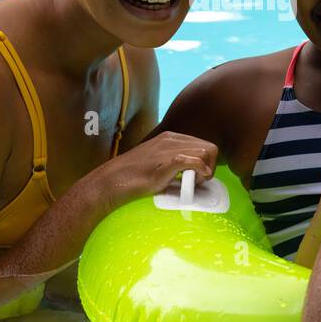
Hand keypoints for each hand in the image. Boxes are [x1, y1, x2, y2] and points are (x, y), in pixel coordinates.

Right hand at [102, 131, 217, 202]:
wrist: (110, 182)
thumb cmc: (131, 177)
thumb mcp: (156, 163)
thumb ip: (172, 163)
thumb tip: (190, 174)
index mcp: (169, 138)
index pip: (202, 144)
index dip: (206, 162)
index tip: (197, 176)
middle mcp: (170, 139)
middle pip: (209, 148)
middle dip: (210, 166)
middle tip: (198, 181)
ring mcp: (167, 149)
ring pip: (206, 152)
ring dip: (206, 171)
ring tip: (193, 183)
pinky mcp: (165, 163)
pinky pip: (194, 161)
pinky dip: (200, 171)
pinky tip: (194, 181)